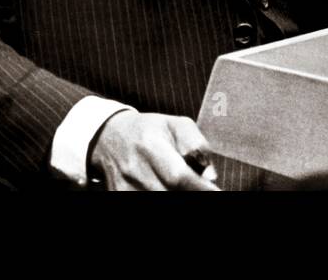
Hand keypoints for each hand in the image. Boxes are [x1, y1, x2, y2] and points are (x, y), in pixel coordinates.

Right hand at [88, 111, 219, 190]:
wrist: (111, 138)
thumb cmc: (151, 130)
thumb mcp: (178, 125)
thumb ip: (198, 146)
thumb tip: (210, 176)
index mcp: (151, 145)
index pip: (179, 176)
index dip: (200, 187)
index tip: (216, 190)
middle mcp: (135, 169)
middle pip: (171, 193)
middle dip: (192, 192)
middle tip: (201, 186)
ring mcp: (125, 188)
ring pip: (160, 200)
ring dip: (179, 194)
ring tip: (183, 183)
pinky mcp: (119, 196)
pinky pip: (148, 202)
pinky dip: (165, 194)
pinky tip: (167, 186)